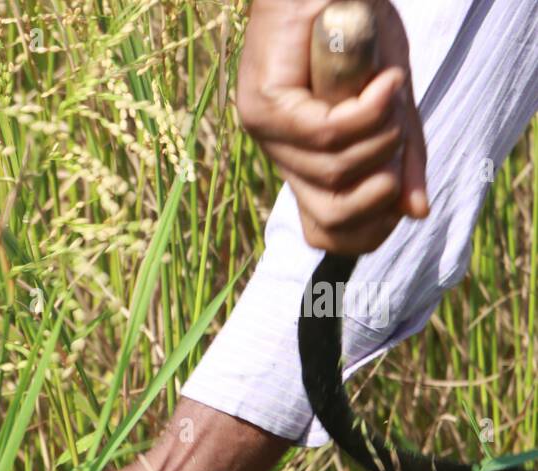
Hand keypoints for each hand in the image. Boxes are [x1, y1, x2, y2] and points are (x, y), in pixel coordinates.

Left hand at [236, 0, 429, 253]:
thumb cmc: (360, 32)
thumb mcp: (390, 100)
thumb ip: (401, 154)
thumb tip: (416, 211)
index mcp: (304, 159)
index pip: (324, 227)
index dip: (366, 230)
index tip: (400, 210)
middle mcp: (279, 152)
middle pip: (331, 209)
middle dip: (380, 181)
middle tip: (399, 132)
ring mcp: (264, 132)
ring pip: (332, 168)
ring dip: (380, 131)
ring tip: (389, 88)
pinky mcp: (262, 106)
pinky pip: (324, 132)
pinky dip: (366, 109)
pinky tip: (383, 82)